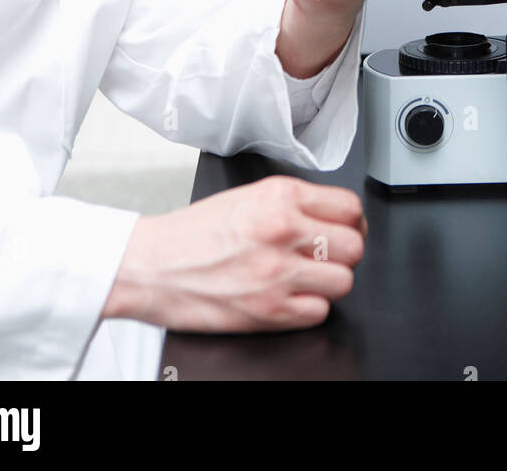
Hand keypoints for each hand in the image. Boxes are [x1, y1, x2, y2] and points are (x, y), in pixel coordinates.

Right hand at [101, 175, 366, 331]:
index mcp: (280, 196)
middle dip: (343, 252)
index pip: (350, 207)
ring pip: (344, 280)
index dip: (351, 221)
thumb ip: (292, 203)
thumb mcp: (247, 196)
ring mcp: (279, 273)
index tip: (344, 228)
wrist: (152, 265)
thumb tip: (331, 216)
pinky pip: (320, 312)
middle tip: (325, 255)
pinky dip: (309, 308)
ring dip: (328, 282)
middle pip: (354, 245)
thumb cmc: (192, 233)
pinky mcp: (270, 311)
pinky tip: (289, 296)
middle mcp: (284, 230)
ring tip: (306, 277)